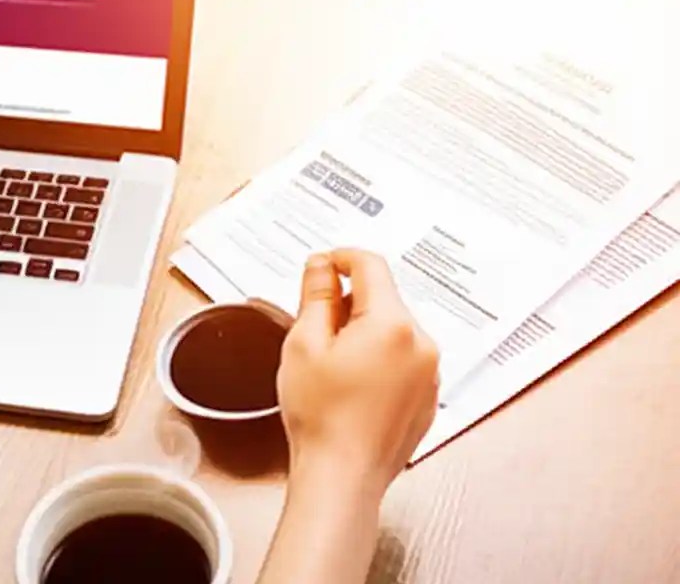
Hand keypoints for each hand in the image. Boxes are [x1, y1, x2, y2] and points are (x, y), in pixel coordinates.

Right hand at [277, 249, 438, 492]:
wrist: (342, 476)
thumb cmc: (322, 418)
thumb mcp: (304, 344)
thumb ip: (316, 295)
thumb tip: (322, 266)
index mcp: (392, 325)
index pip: (371, 265)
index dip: (342, 258)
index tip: (324, 265)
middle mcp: (421, 344)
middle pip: (383, 299)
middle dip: (349, 305)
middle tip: (315, 332)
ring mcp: (429, 373)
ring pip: (392, 331)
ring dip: (364, 334)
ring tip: (332, 369)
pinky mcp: (428, 396)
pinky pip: (402, 360)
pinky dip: (378, 362)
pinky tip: (351, 388)